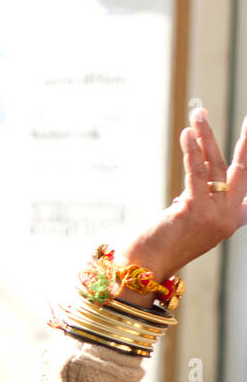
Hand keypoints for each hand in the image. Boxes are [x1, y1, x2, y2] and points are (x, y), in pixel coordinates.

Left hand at [122, 107, 246, 278]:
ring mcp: (215, 216)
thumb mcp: (191, 222)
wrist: (144, 267)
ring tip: (198, 114)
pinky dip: (192, 151)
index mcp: (232, 220)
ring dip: (207, 137)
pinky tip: (188, 134)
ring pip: (216, 167)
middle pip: (240, 170)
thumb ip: (202, 200)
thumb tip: (202, 174)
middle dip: (245, 142)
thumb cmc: (161, 244)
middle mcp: (229, 218)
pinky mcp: (195, 211)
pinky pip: (197, 174)